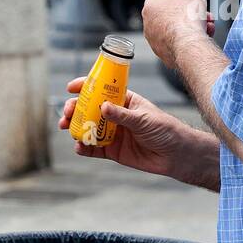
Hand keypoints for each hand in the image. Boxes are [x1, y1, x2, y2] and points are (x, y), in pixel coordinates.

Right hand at [58, 78, 197, 178]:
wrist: (176, 155)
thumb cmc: (165, 129)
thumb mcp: (144, 119)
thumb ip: (122, 115)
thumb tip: (102, 107)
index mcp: (124, 101)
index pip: (101, 89)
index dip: (85, 86)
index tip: (70, 87)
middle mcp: (116, 115)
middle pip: (89, 109)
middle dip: (75, 109)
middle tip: (67, 112)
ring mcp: (113, 133)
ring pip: (88, 128)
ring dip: (75, 127)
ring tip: (67, 128)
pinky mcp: (112, 150)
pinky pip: (94, 148)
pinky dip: (84, 147)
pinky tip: (79, 146)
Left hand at [142, 0, 213, 70]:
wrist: (190, 47)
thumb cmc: (186, 18)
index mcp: (150, 6)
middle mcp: (149, 25)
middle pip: (173, 12)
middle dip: (192, 11)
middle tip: (204, 12)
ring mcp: (156, 41)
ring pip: (178, 28)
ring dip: (194, 24)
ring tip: (207, 24)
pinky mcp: (165, 53)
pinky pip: (180, 41)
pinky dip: (191, 38)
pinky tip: (203, 36)